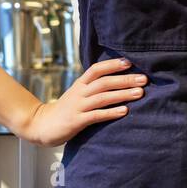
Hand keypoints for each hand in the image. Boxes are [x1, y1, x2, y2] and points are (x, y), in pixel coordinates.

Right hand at [19, 57, 147, 146]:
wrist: (42, 125)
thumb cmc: (67, 108)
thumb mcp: (79, 93)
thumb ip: (94, 86)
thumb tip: (120, 79)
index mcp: (80, 83)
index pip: (97, 69)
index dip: (112, 64)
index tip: (130, 62)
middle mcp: (80, 92)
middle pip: (104, 82)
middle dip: (125, 79)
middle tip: (144, 79)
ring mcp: (78, 106)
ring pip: (102, 97)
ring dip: (122, 94)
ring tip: (140, 93)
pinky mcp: (77, 121)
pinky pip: (96, 115)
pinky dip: (111, 112)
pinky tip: (125, 111)